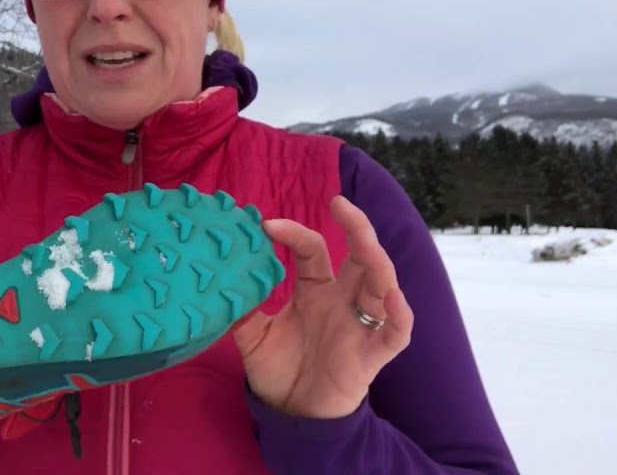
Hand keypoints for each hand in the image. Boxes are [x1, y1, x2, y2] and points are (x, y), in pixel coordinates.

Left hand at [232, 196, 413, 418]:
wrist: (291, 415)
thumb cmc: (278, 369)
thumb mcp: (252, 335)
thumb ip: (241, 308)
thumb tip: (218, 279)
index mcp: (315, 290)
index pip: (313, 250)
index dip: (294, 233)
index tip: (265, 226)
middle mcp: (342, 301)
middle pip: (360, 256)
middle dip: (357, 227)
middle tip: (340, 202)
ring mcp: (360, 325)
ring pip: (382, 285)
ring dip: (378, 262)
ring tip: (366, 243)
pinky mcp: (371, 355)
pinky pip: (395, 332)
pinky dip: (399, 314)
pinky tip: (391, 298)